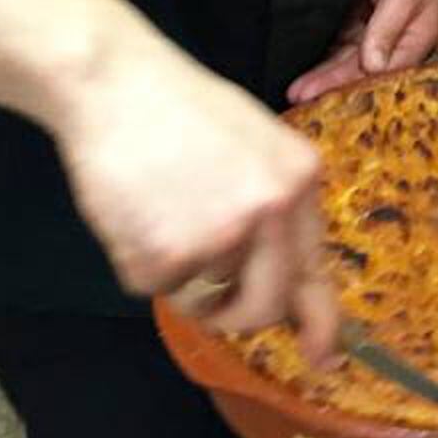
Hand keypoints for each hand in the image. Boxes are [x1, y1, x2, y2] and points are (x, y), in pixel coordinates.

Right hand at [49, 40, 341, 366]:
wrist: (115, 82)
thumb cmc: (178, 108)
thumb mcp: (254, 144)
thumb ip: (275, 205)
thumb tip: (288, 279)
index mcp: (299, 178)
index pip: (313, 267)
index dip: (317, 319)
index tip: (323, 355)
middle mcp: (273, 210)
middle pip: (264, 306)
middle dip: (236, 313)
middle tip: (209, 294)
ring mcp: (221, 236)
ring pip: (204, 301)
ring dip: (180, 276)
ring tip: (160, 212)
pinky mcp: (166, 256)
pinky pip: (156, 289)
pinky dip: (138, 260)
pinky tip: (134, 209)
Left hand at [286, 0, 437, 105]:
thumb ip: (387, 27)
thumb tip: (374, 65)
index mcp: (414, 40)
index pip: (385, 72)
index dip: (356, 84)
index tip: (329, 93)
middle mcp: (391, 45)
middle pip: (359, 72)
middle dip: (330, 85)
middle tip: (299, 96)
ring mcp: (369, 37)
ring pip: (343, 64)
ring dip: (320, 78)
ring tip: (294, 93)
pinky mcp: (351, 28)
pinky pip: (334, 50)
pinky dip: (319, 61)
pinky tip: (300, 73)